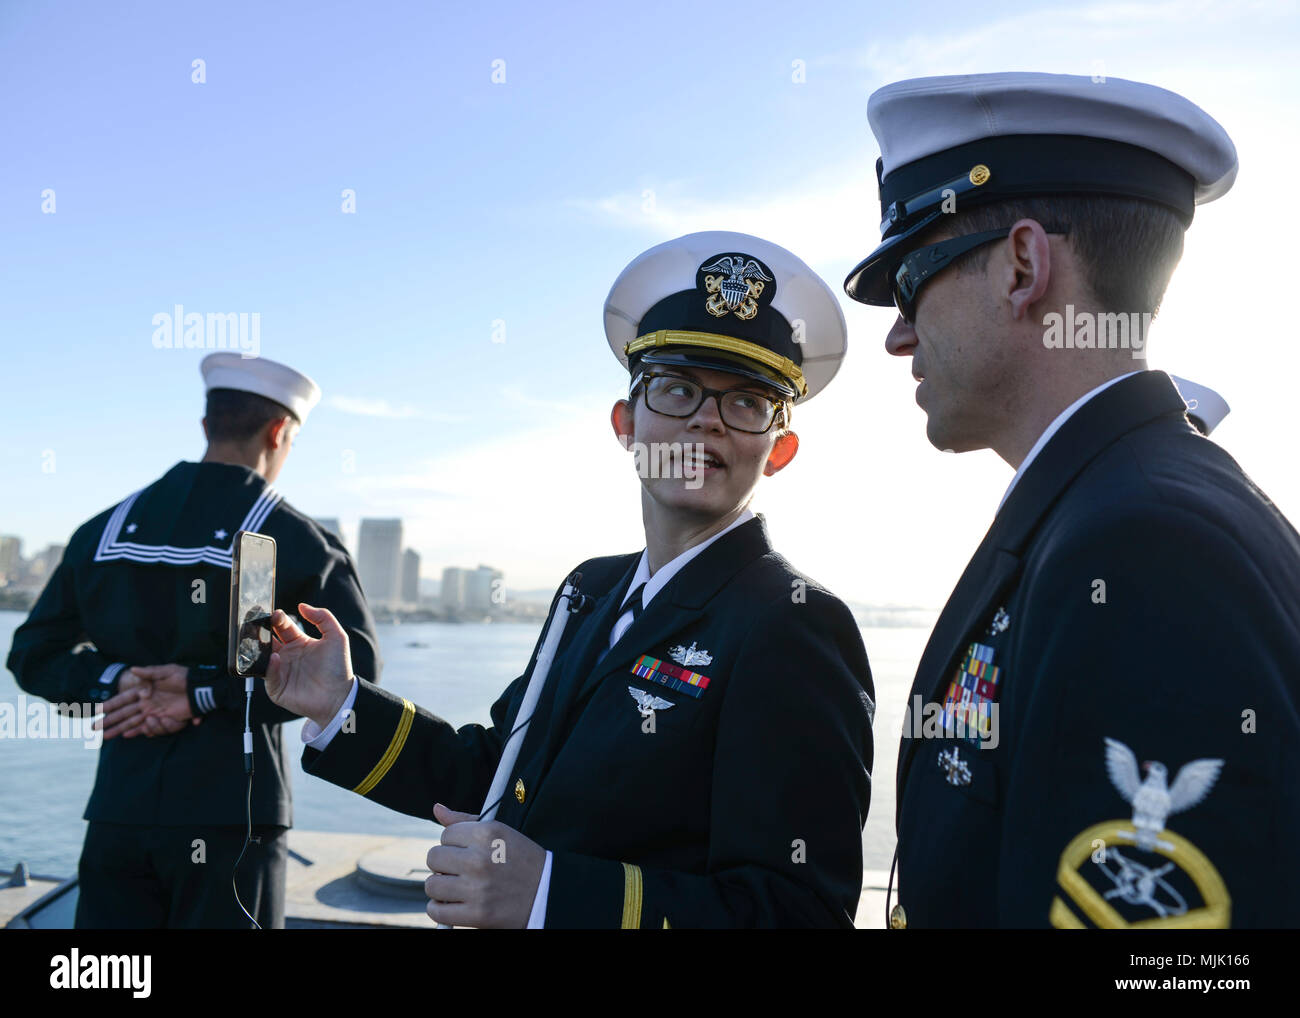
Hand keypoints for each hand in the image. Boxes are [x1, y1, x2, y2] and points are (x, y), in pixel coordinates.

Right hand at [95, 665, 198, 739]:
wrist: (200, 688)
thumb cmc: (184, 677)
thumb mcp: (166, 671)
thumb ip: (149, 672)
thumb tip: (133, 669)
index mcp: (145, 691)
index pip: (123, 699)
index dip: (110, 705)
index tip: (97, 710)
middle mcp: (147, 703)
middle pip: (124, 714)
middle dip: (109, 722)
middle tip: (93, 730)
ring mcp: (155, 712)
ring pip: (133, 723)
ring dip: (120, 730)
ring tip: (108, 736)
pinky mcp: (165, 719)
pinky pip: (149, 728)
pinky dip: (139, 731)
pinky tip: (128, 735)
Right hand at [264, 603, 353, 726]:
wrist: (339, 696)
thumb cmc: (338, 667)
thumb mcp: (336, 637)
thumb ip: (323, 617)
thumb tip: (302, 605)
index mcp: (299, 642)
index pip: (283, 626)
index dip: (278, 619)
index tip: (275, 613)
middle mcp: (287, 656)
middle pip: (268, 640)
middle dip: (262, 631)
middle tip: (259, 623)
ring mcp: (281, 671)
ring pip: (263, 657)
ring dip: (260, 648)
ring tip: (261, 639)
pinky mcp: (277, 688)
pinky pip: (268, 675)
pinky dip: (270, 667)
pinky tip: (276, 658)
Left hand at [424, 803, 546, 928]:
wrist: (548, 893)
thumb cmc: (522, 861)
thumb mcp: (501, 833)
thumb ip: (466, 821)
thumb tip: (437, 809)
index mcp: (487, 834)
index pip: (446, 834)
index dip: (453, 844)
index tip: (465, 852)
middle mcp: (480, 859)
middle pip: (434, 857)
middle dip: (444, 864)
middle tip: (459, 870)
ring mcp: (477, 888)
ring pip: (432, 885)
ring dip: (440, 888)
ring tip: (456, 888)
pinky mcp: (477, 914)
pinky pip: (437, 911)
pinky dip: (440, 909)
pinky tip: (453, 904)